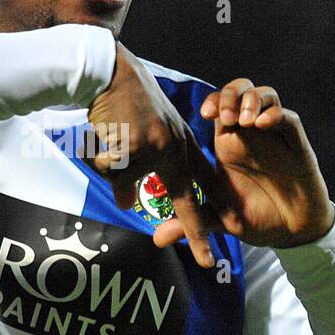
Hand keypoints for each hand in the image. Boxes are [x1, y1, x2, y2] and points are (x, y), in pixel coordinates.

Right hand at [87, 42, 221, 266]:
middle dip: (196, 233)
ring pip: (125, 181)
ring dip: (110, 166)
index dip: (219, 204)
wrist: (110, 73)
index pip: (205, 181)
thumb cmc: (125, 103)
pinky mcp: (133, 144)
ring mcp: (155, 146)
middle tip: (208, 262)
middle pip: (183, 199)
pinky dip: (99, 156)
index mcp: (181, 143)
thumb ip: (139, 173)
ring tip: (110, 138)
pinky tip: (103, 134)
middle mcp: (173, 147)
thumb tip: (127, 205)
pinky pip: (109, 168)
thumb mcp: (142, 135)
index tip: (235, 228)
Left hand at [155, 78, 334, 249]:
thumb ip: (191, 223)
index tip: (204, 114)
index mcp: (229, 143)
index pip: (218, 107)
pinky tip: (263, 125)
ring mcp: (274, 135)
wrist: (292, 231)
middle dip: (230, 95)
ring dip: (252, 101)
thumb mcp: (220, 220)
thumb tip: (157, 238)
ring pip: (265, 96)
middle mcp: (251, 133)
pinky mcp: (296, 143)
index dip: (212, 102)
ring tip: (244, 121)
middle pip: (240, 90)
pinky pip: (288, 117)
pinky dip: (275, 115)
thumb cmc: (256, 219)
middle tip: (223, 116)